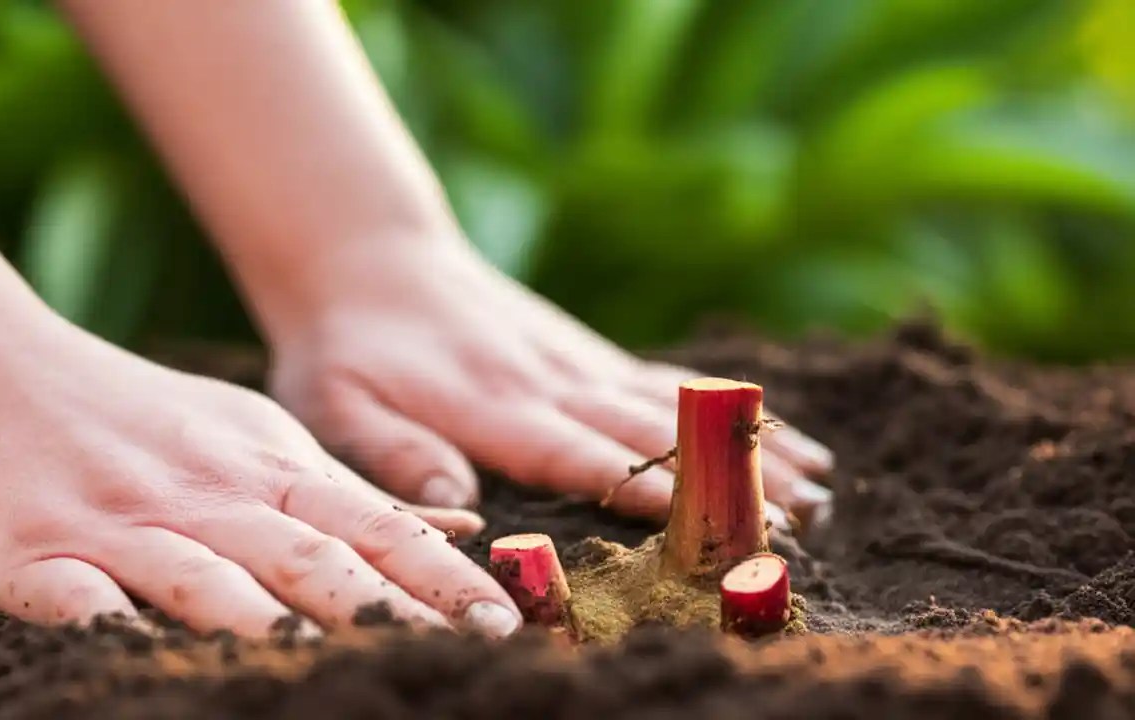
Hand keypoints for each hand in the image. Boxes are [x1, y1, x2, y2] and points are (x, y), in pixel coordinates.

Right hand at [0, 322, 519, 637]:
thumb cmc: (144, 418)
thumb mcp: (261, 438)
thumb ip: (354, 491)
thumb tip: (461, 530)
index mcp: (269, 471)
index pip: (374, 527)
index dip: (442, 576)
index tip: (506, 620)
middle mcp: (210, 499)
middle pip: (313, 560)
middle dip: (392, 610)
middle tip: (467, 653)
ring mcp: (125, 526)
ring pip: (211, 582)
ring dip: (274, 626)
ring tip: (337, 669)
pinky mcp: (37, 555)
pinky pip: (82, 600)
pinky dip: (118, 627)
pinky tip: (149, 656)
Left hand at [264, 239, 833, 523]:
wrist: (368, 263)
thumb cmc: (346, 352)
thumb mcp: (337, 407)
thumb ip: (396, 455)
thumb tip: (459, 505)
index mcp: (495, 409)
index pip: (585, 455)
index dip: (648, 490)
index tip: (712, 523)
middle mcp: (553, 383)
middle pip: (656, 436)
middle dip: (730, 482)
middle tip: (800, 528)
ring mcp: (579, 364)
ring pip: (679, 408)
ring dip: (751, 447)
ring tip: (822, 490)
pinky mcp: (589, 353)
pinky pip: (670, 384)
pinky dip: (732, 408)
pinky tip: (785, 431)